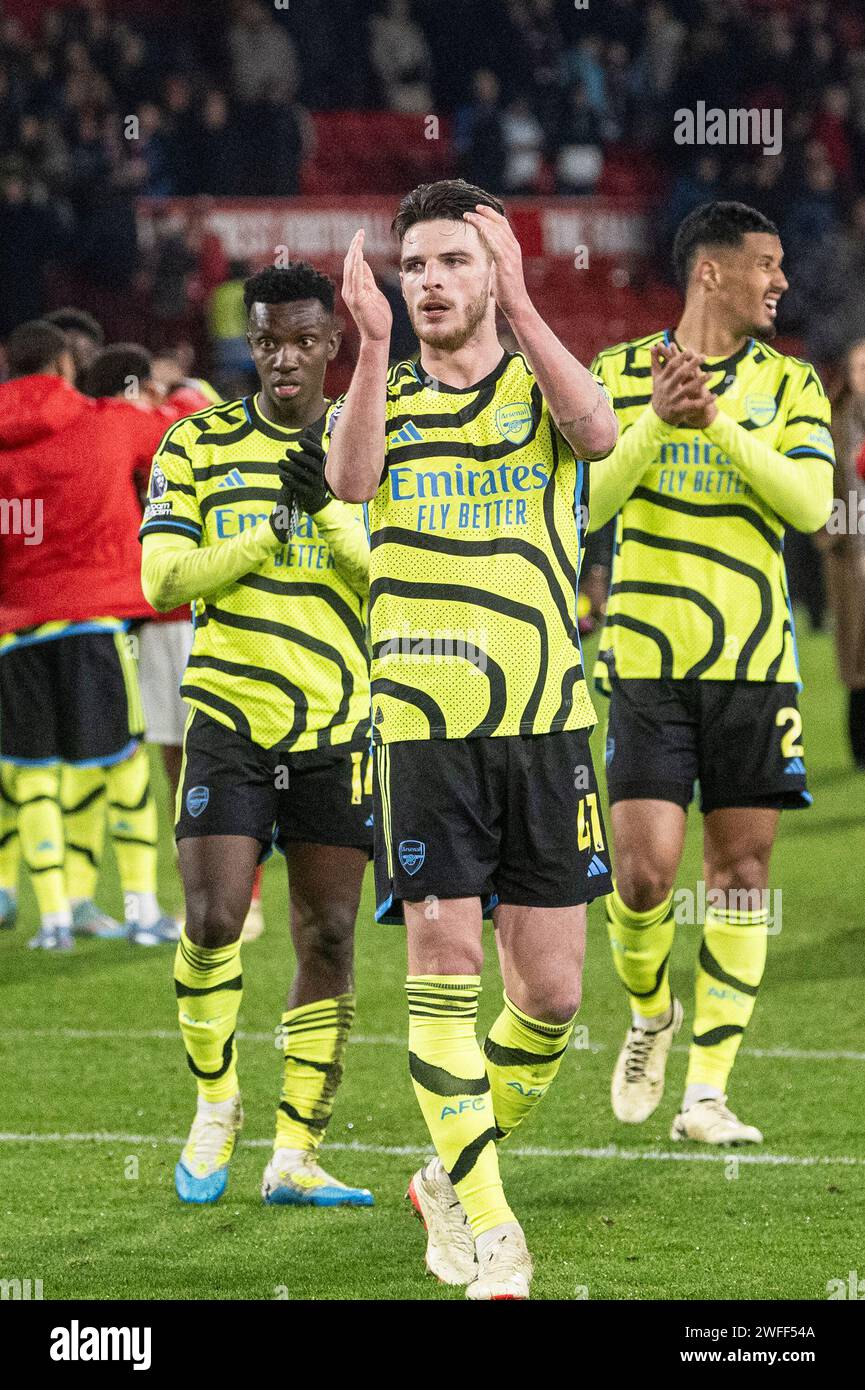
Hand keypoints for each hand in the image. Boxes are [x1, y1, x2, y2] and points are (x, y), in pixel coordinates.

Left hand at [277, 431, 329, 515]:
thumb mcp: (315, 461)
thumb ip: (312, 445)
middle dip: (298, 456)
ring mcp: (317, 486)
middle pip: (311, 463)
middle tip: (287, 451)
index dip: (310, 446)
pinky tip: (281, 476)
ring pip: (303, 474)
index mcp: (324, 465)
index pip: (320, 453)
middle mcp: (323, 475)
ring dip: (290, 467)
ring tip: (280, 463)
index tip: (299, 441)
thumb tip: (307, 429)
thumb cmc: (314, 475)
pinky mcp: (309, 495)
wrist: (316, 501)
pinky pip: (298, 487)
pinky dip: (289, 481)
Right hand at [342, 229, 392, 343]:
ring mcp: (351, 294)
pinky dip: (357, 264)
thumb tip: (364, 263)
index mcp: (354, 287)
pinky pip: (355, 278)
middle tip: (360, 231)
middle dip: (355, 246)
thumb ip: (368, 279)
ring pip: (351, 267)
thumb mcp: (374, 293)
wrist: (378, 336)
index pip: (353, 263)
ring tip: (359, 237)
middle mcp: (349, 289)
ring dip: (355, 251)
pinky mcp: (357, 299)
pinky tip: (359, 253)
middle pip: (350, 262)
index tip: (361, 235)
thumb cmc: (378, 318)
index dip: (356, 249)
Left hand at [463, 204, 530, 321]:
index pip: (502, 225)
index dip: (491, 215)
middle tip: (471, 209)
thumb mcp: (499, 268)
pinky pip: (496, 245)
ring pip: (496, 232)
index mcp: (512, 248)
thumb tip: (485, 252)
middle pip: (499, 224)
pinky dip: (488, 234)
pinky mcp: (506, 264)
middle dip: (485, 214)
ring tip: (468, 216)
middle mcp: (513, 248)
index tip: (478, 209)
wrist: (516, 303)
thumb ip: (495, 257)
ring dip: (482, 222)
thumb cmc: (506, 289)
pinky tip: (479, 228)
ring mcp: (510, 256)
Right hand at [650, 342, 716, 427]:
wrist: (658, 416)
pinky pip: (695, 405)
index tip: (690, 350)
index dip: (680, 357)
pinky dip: (705, 401)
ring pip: (688, 389)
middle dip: (692, 365)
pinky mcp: (680, 410)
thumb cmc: (660, 392)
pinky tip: (715, 395)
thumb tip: (653, 346)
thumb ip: (655, 361)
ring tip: (712, 374)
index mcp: (663, 379)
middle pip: (680, 374)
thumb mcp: (656, 378)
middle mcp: (668, 388)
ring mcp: (674, 399)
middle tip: (704, 356)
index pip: (671, 366)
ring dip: (701, 381)